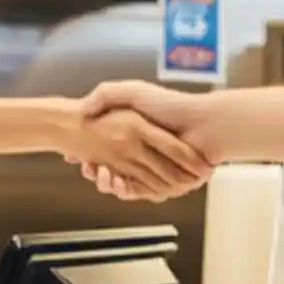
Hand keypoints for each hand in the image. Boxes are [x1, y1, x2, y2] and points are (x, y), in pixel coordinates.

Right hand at [76, 81, 218, 200]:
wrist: (205, 124)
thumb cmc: (171, 105)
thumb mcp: (132, 91)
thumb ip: (106, 95)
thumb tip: (84, 110)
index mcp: (138, 135)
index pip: (108, 151)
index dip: (91, 155)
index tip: (78, 156)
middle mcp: (146, 155)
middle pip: (114, 170)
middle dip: (98, 171)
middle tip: (86, 167)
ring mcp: (156, 171)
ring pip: (124, 183)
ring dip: (110, 182)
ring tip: (99, 173)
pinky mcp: (165, 184)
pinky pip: (141, 192)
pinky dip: (128, 191)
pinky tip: (116, 182)